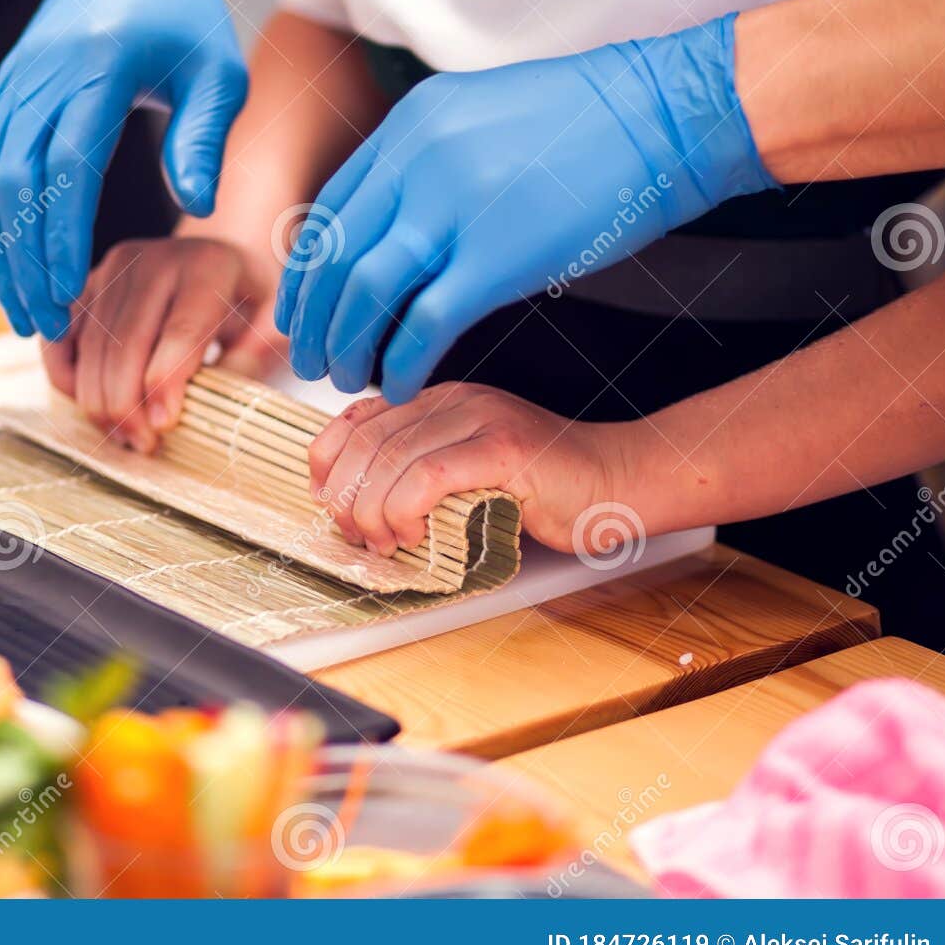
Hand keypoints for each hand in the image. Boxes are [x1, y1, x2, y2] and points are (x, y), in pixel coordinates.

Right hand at [0, 0, 247, 339]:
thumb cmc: (181, 16)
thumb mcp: (217, 69)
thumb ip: (206, 136)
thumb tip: (197, 202)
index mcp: (98, 70)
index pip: (66, 164)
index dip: (61, 233)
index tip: (69, 290)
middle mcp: (38, 80)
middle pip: (12, 183)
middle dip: (24, 261)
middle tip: (48, 323)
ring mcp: (7, 90)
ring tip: (18, 312)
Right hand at [42, 237, 278, 452]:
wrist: (211, 256)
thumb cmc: (243, 299)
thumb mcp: (269, 320)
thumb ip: (259, 352)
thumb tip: (225, 392)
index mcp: (208, 266)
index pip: (181, 330)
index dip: (166, 383)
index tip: (162, 426)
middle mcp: (154, 260)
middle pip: (126, 342)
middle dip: (128, 404)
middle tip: (143, 445)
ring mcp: (112, 270)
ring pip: (91, 347)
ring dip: (100, 402)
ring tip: (124, 437)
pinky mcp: (84, 284)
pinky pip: (60, 339)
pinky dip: (68, 379)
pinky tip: (92, 409)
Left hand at [276, 14, 776, 402]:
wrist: (663, 115)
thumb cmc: (582, 127)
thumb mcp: (476, 120)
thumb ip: (422, 164)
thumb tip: (386, 223)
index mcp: (407, 129)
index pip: (327, 215)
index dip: (306, 276)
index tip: (300, 314)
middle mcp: (417, 163)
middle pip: (333, 259)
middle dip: (313, 322)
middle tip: (309, 362)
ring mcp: (454, 209)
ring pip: (365, 294)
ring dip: (348, 347)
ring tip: (347, 380)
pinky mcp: (497, 258)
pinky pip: (424, 325)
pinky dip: (402, 363)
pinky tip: (400, 387)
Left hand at [307, 383, 633, 555]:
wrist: (618, 482)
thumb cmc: (543, 489)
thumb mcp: (465, 474)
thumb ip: (419, 474)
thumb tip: (356, 507)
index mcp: (438, 401)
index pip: (355, 418)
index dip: (327, 462)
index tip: (326, 502)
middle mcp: (453, 400)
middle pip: (366, 441)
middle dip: (346, 497)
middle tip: (357, 536)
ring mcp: (479, 419)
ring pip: (391, 460)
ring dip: (372, 513)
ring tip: (384, 544)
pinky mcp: (504, 449)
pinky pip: (429, 475)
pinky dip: (405, 510)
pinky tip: (410, 535)